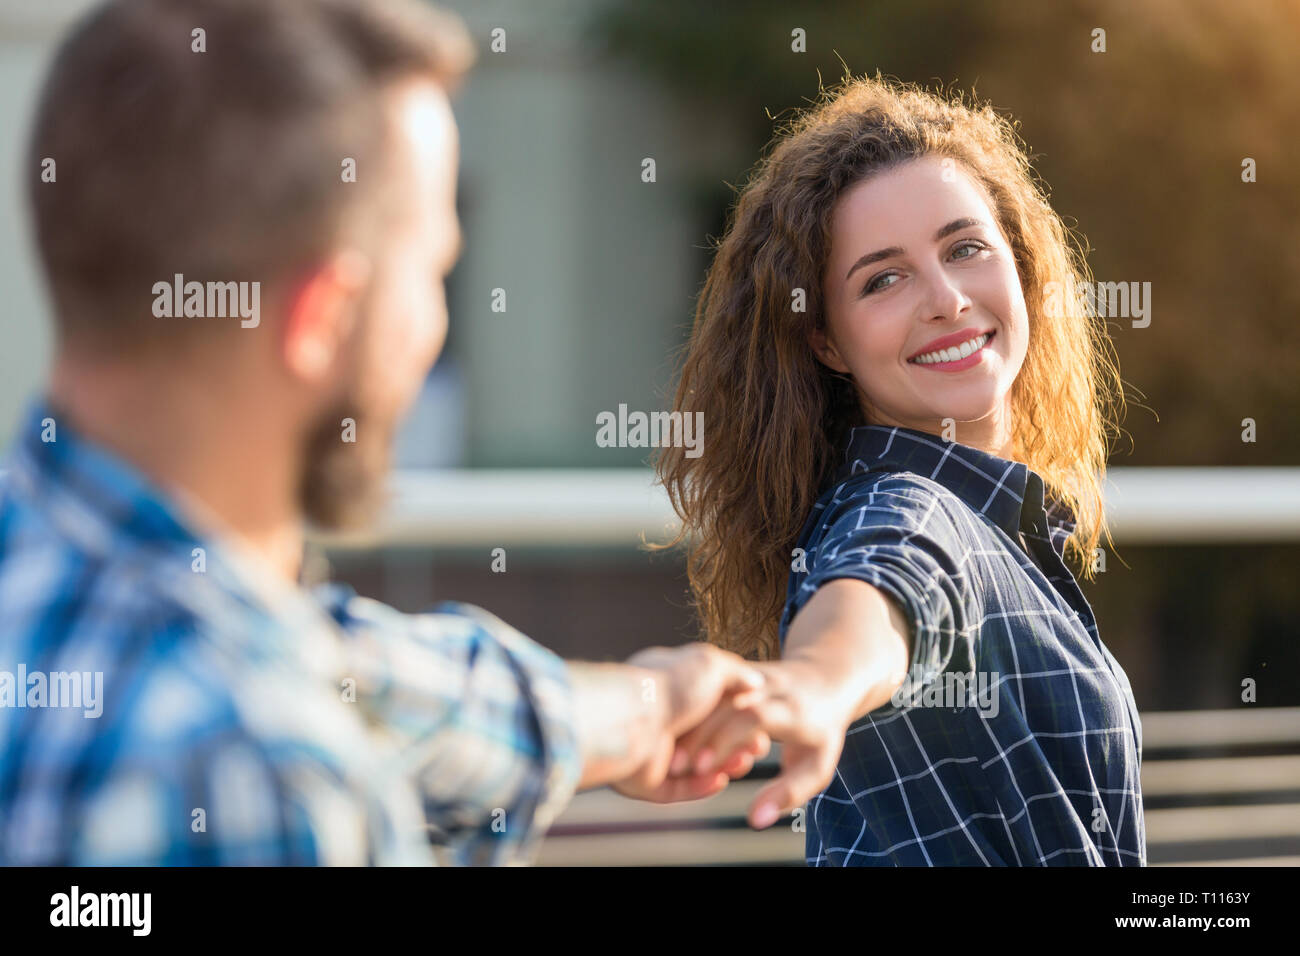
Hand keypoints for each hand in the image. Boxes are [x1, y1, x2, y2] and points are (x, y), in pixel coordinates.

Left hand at [610, 643, 767, 802]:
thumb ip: (735, 673)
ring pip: (695, 764)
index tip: (759, 718)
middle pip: (706, 736)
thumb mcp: (710, 664)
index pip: (711, 703)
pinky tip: (720, 781)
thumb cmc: (669, 686)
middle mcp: (661, 716)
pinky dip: (700, 786)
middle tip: (755, 747)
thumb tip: (755, 682)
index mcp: (671, 686)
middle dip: (734, 743)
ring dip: (721, 765)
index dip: (737, 712)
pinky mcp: (646, 778)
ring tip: (740, 765)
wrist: (632, 719)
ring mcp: (652, 748)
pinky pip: (678, 788)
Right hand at [672, 659, 853, 827]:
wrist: (825, 679)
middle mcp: (771, 687)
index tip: (703, 767)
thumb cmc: (821, 733)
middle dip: (700, 735)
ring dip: (690, 722)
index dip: (726, 740)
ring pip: (714, 694)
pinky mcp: (738, 671)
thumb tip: (756, 821)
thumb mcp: (817, 767)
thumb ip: (788, 794)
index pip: (754, 718)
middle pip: (728, 705)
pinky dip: (692, 711)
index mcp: (792, 709)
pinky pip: (711, 689)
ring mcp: (753, 675)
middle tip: (676, 767)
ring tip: (671, 754)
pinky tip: (674, 734)